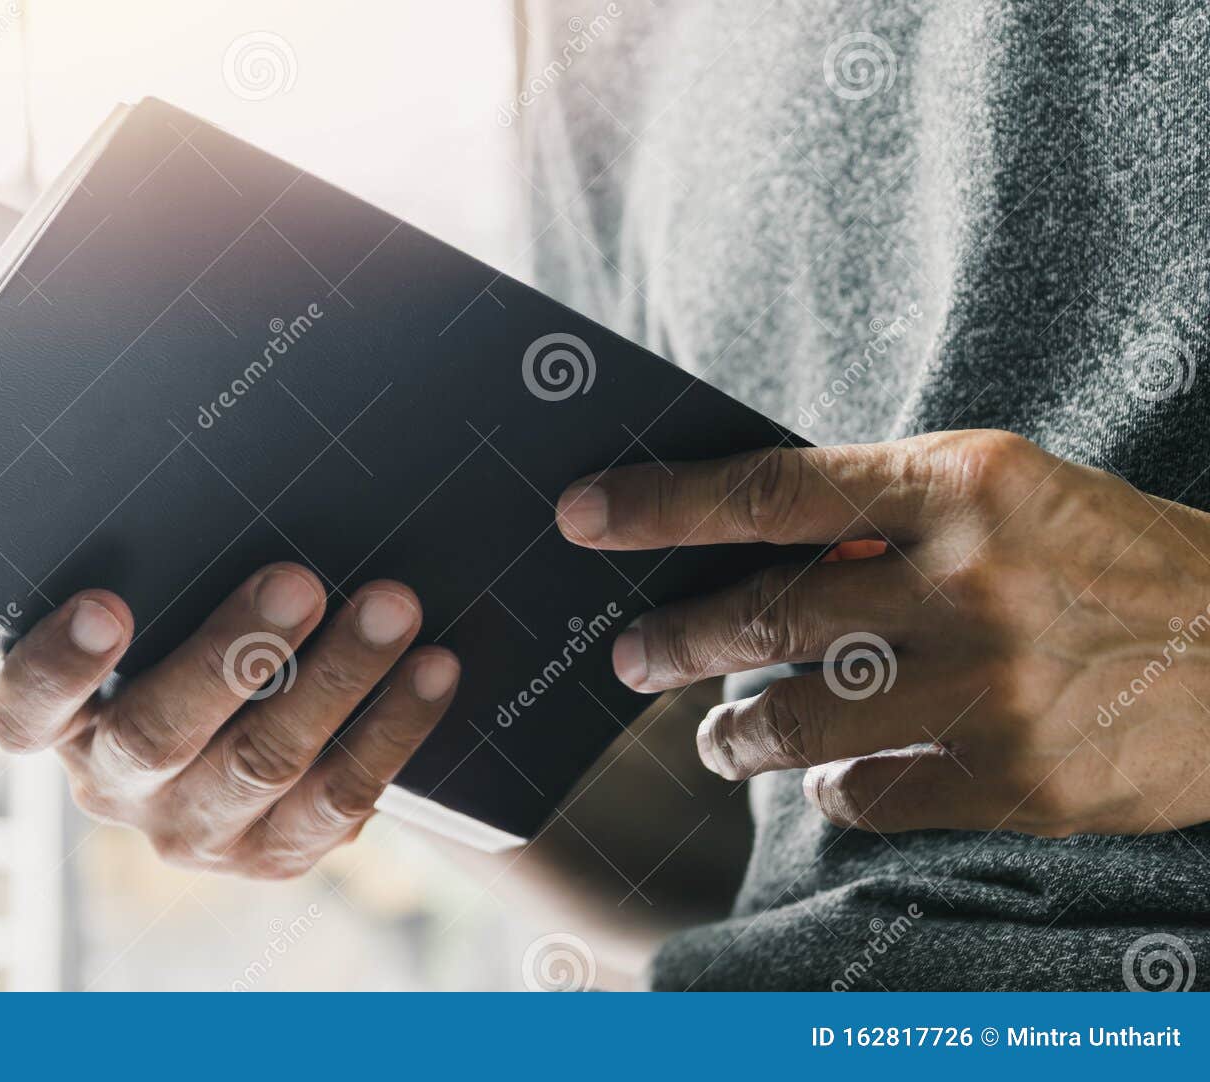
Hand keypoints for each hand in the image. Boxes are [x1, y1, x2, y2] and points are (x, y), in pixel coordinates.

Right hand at [0, 564, 458, 877]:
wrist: (258, 728)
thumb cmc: (194, 627)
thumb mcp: (162, 605)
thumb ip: (168, 565)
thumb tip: (235, 444)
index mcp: (63, 719)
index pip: (21, 709)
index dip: (55, 666)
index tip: (106, 606)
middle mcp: (118, 784)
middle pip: (157, 734)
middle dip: (234, 654)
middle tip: (299, 582)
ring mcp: (197, 830)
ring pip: (264, 763)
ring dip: (336, 679)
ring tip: (392, 608)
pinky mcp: (277, 855)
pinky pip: (342, 796)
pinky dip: (394, 726)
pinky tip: (435, 669)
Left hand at [555, 429, 1209, 836]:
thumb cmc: (1115, 559)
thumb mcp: (1013, 493)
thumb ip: (889, 517)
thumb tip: (755, 548)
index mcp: (964, 485)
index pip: (771, 489)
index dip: (662, 505)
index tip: (582, 515)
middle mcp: (968, 582)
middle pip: (765, 613)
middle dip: (673, 640)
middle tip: (629, 655)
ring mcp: (991, 688)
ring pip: (797, 719)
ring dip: (735, 734)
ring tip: (716, 738)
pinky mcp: (1014, 780)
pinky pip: (868, 796)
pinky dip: (835, 790)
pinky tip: (834, 779)